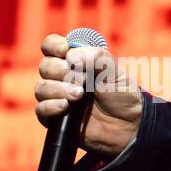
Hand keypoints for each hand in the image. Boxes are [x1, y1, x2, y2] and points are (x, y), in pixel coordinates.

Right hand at [33, 33, 142, 156]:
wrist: (130, 125)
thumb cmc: (121, 95)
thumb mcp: (114, 71)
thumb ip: (95, 57)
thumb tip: (70, 57)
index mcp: (74, 62)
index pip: (51, 46)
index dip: (54, 45)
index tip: (64, 50)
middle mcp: (62, 77)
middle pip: (45, 66)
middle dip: (62, 71)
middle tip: (84, 80)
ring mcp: (57, 97)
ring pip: (41, 88)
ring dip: (58, 89)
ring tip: (80, 95)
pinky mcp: (56, 117)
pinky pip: (40, 109)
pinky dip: (50, 106)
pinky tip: (65, 106)